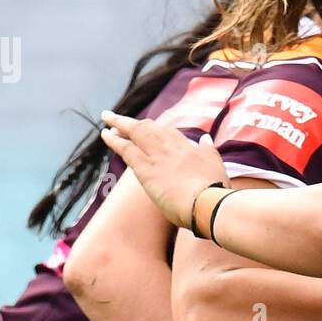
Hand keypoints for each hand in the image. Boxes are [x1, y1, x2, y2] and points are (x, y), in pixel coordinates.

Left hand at [100, 112, 228, 229]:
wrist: (208, 202)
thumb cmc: (215, 189)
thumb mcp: (216, 164)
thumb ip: (209, 149)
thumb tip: (205, 138)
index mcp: (187, 146)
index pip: (167, 132)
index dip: (154, 130)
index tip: (145, 128)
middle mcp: (171, 146)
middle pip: (148, 128)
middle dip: (132, 122)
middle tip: (116, 118)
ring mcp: (157, 156)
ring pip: (135, 133)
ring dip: (119, 124)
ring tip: (107, 118)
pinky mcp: (146, 169)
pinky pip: (126, 149)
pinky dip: (114, 140)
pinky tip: (106, 134)